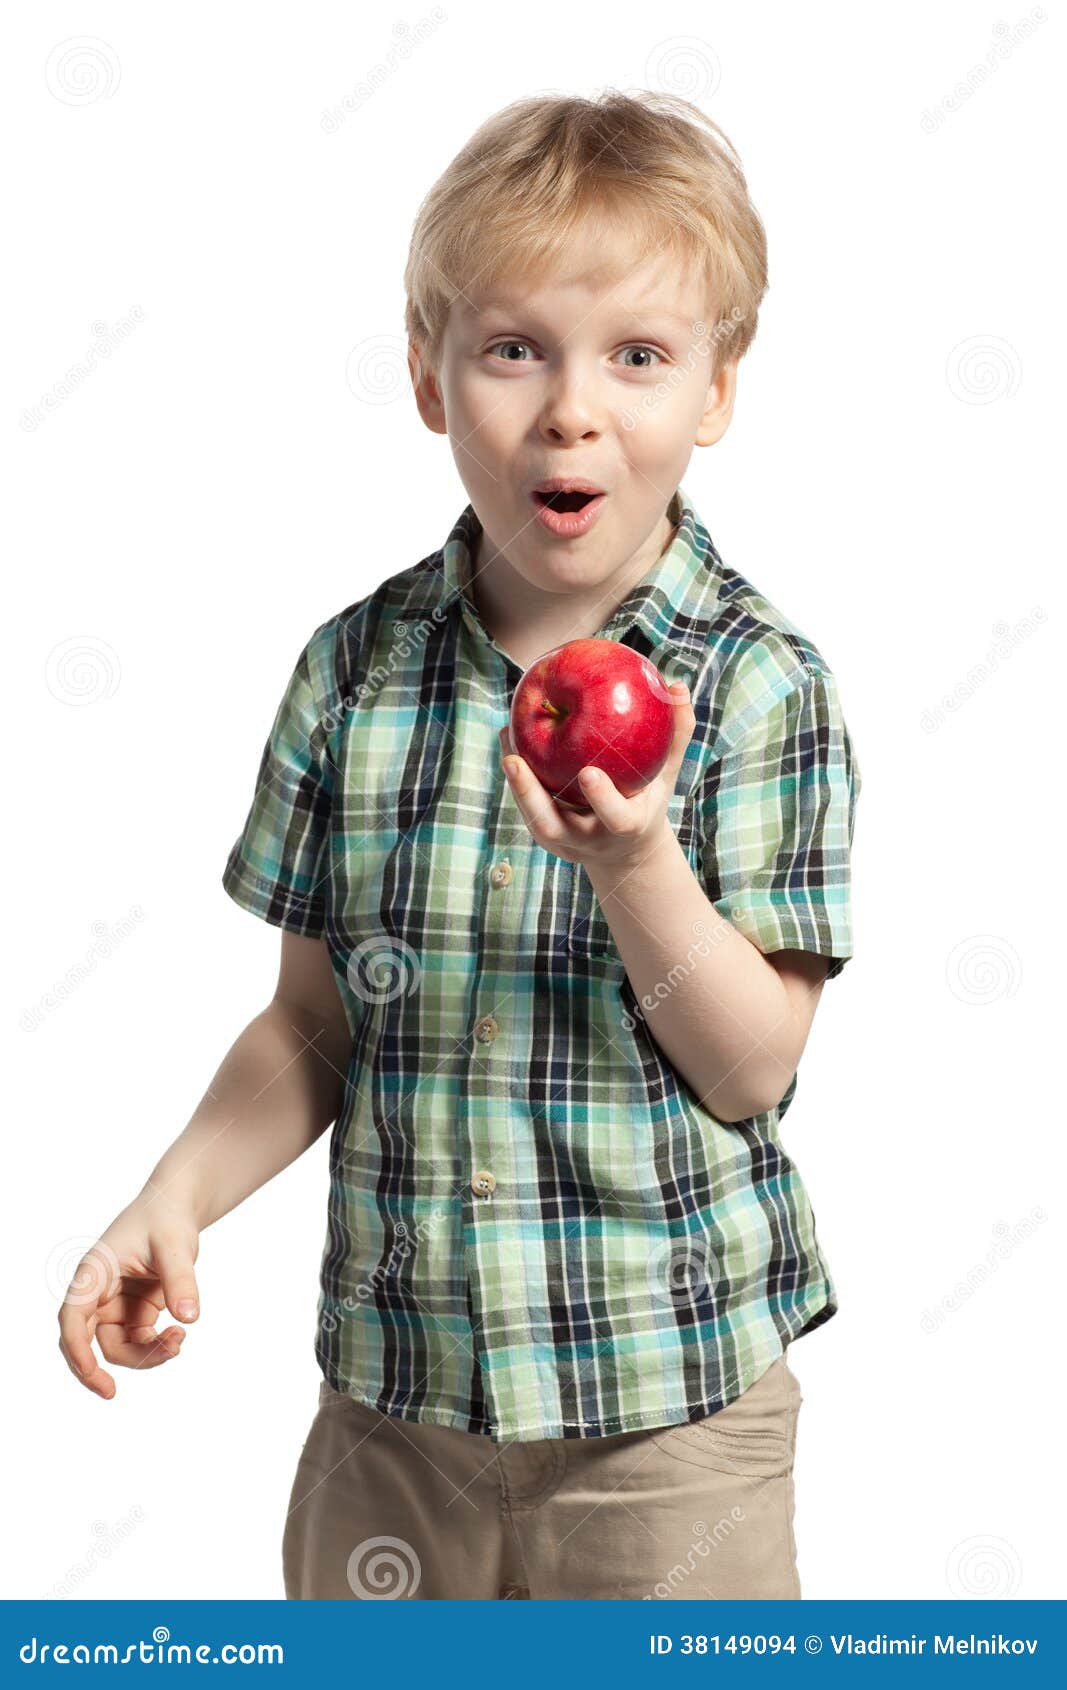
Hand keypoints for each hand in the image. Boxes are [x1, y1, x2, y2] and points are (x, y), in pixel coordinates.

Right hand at [56, 1189, 200, 1399]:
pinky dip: (157, 1346)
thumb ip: (181, 1280)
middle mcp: (97, 1293)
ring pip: (116, 1348)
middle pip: (86, 1342)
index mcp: (94, 1273)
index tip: (93, 1374)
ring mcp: (115, 1305)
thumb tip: (189, 1317)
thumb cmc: (166, 1218)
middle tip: (112, 1393)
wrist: (176, 1208)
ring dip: (144, 1355)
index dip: (76, 1349)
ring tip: (179, 1340)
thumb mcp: (176, 1246)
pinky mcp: (134, 1311)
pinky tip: (179, 1333)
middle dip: (99, 1369)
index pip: (73, 1317)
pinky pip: (138, 1342)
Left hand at [498, 679, 694, 868]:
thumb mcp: (666, 774)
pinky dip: (515, 775)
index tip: (589, 773)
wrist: (625, 850)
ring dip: (514, 783)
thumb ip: (675, 735)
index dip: (602, 799)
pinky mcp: (546, 837)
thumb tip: (679, 686)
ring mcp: (564, 843)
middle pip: (553, 828)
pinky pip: (526, 806)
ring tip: (506, 737)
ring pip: (532, 817)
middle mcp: (590, 841)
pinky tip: (509, 737)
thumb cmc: (647, 800)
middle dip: (530, 797)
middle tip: (513, 761)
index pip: (615, 818)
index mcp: (626, 828)